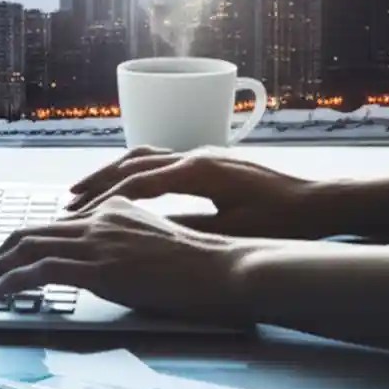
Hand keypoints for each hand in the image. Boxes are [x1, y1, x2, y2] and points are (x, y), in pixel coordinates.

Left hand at [0, 198, 255, 323]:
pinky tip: (0, 290)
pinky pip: (41, 269)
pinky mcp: (98, 266)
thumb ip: (124, 245)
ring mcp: (97, 241)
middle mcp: (99, 219)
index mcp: (113, 210)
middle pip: (33, 230)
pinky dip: (13, 279)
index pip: (56, 224)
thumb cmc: (201, 265)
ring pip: (29, 245)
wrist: (223, 268)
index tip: (9, 257)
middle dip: (2, 251)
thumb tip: (104, 264)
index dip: (27, 241)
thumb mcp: (155, 245)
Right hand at [65, 148, 324, 238]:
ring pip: (143, 156)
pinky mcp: (207, 161)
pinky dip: (133, 171)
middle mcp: (194, 155)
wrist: (320, 201)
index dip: (104, 200)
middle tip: (67, 200)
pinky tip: (123, 186)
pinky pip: (158, 160)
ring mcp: (200, 155)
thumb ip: (185, 230)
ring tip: (85, 190)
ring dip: (111, 172)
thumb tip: (142, 234)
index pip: (137, 182)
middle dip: (96, 182)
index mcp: (197, 171)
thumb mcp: (232, 231)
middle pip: (132, 162)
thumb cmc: (284, 220)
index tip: (78, 215)